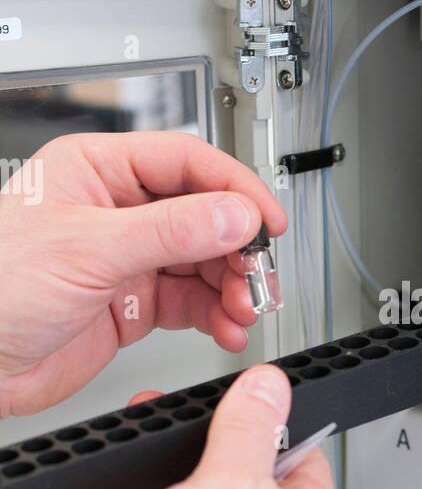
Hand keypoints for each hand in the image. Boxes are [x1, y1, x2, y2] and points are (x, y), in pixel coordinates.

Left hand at [0, 132, 286, 416]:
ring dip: (232, 286)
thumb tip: (233, 215)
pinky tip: (227, 326)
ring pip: (203, 262)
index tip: (266, 220)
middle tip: (257, 274)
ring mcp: (127, 258)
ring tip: (244, 308)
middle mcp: (116, 210)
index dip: (233, 188)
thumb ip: (170, 231)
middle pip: (204, 215)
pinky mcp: (132, 303)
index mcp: (97, 171)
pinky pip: (191, 301)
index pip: (186, 163)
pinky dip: (215, 315)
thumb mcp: (89, 248)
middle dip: (237, 247)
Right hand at [61, 366, 339, 488]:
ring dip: (169, 488)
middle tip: (183, 435)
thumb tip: (270, 387)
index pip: (302, 456)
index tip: (241, 404)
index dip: (269, 424)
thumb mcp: (230, 480)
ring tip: (150, 471)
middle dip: (207, 454)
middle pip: (245, 483)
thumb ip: (248, 426)